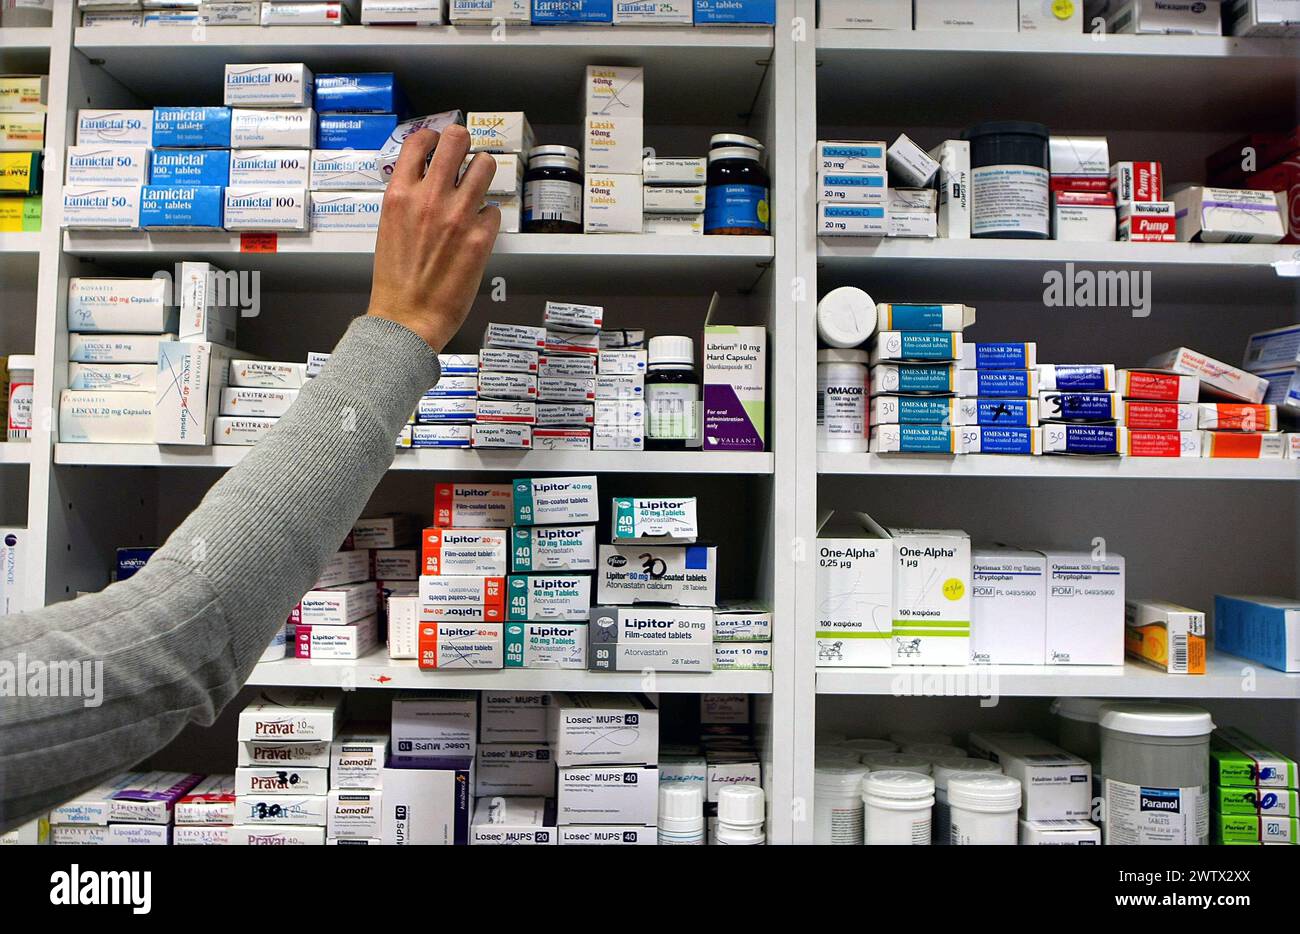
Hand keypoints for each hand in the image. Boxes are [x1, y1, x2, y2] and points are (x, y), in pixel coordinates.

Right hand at [366, 125, 501, 350]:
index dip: (433, 137)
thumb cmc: (396, 280)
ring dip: (482, 172)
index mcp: (400, 194)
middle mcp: (429, 198)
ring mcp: (457, 216)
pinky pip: (494, 210)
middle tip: (464, 155)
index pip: (420, 140)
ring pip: (485, 165)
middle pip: (456, 139)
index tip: (438, 142)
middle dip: (463, 142)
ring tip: (478, 185)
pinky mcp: (480, 238)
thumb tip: (424, 179)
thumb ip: (408, 199)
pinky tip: (477, 230)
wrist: (407, 317)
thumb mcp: (389, 226)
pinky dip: (487, 217)